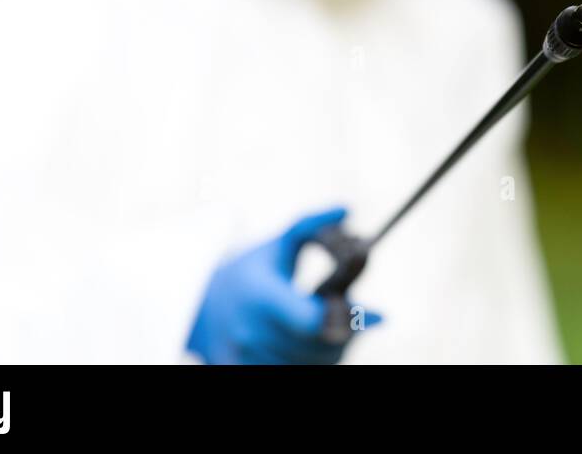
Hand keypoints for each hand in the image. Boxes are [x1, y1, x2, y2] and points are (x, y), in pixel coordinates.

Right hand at [187, 207, 380, 363]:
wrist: (200, 303)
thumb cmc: (253, 269)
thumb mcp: (281, 243)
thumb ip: (314, 225)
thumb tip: (348, 208)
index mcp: (261, 296)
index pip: (314, 321)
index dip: (352, 318)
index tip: (381, 313)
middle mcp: (250, 332)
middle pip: (320, 345)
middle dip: (344, 329)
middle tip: (345, 310)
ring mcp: (244, 358)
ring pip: (311, 365)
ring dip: (330, 348)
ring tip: (325, 325)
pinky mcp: (240, 373)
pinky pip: (294, 374)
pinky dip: (311, 361)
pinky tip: (310, 343)